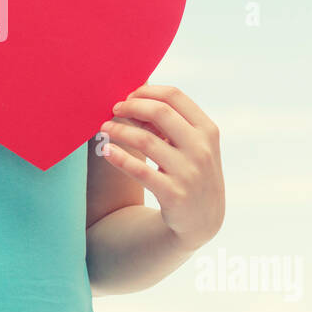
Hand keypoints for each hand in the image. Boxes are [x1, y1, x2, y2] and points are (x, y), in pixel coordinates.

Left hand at [98, 82, 223, 249]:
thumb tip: (135, 96)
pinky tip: (107, 151)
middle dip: (131, 106)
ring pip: (145, 140)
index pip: (174, 96)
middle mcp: (201, 149)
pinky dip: (119, 158)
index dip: (147, 91)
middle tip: (113, 108)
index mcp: (207, 130)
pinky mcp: (173, 194)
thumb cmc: (191, 172)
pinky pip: (139, 171)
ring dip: (119, 130)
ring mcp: (189, 172)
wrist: (202, 220)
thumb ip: (172, 123)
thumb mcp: (193, 145)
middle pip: (159, 112)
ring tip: (104, 128)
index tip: (129, 95)